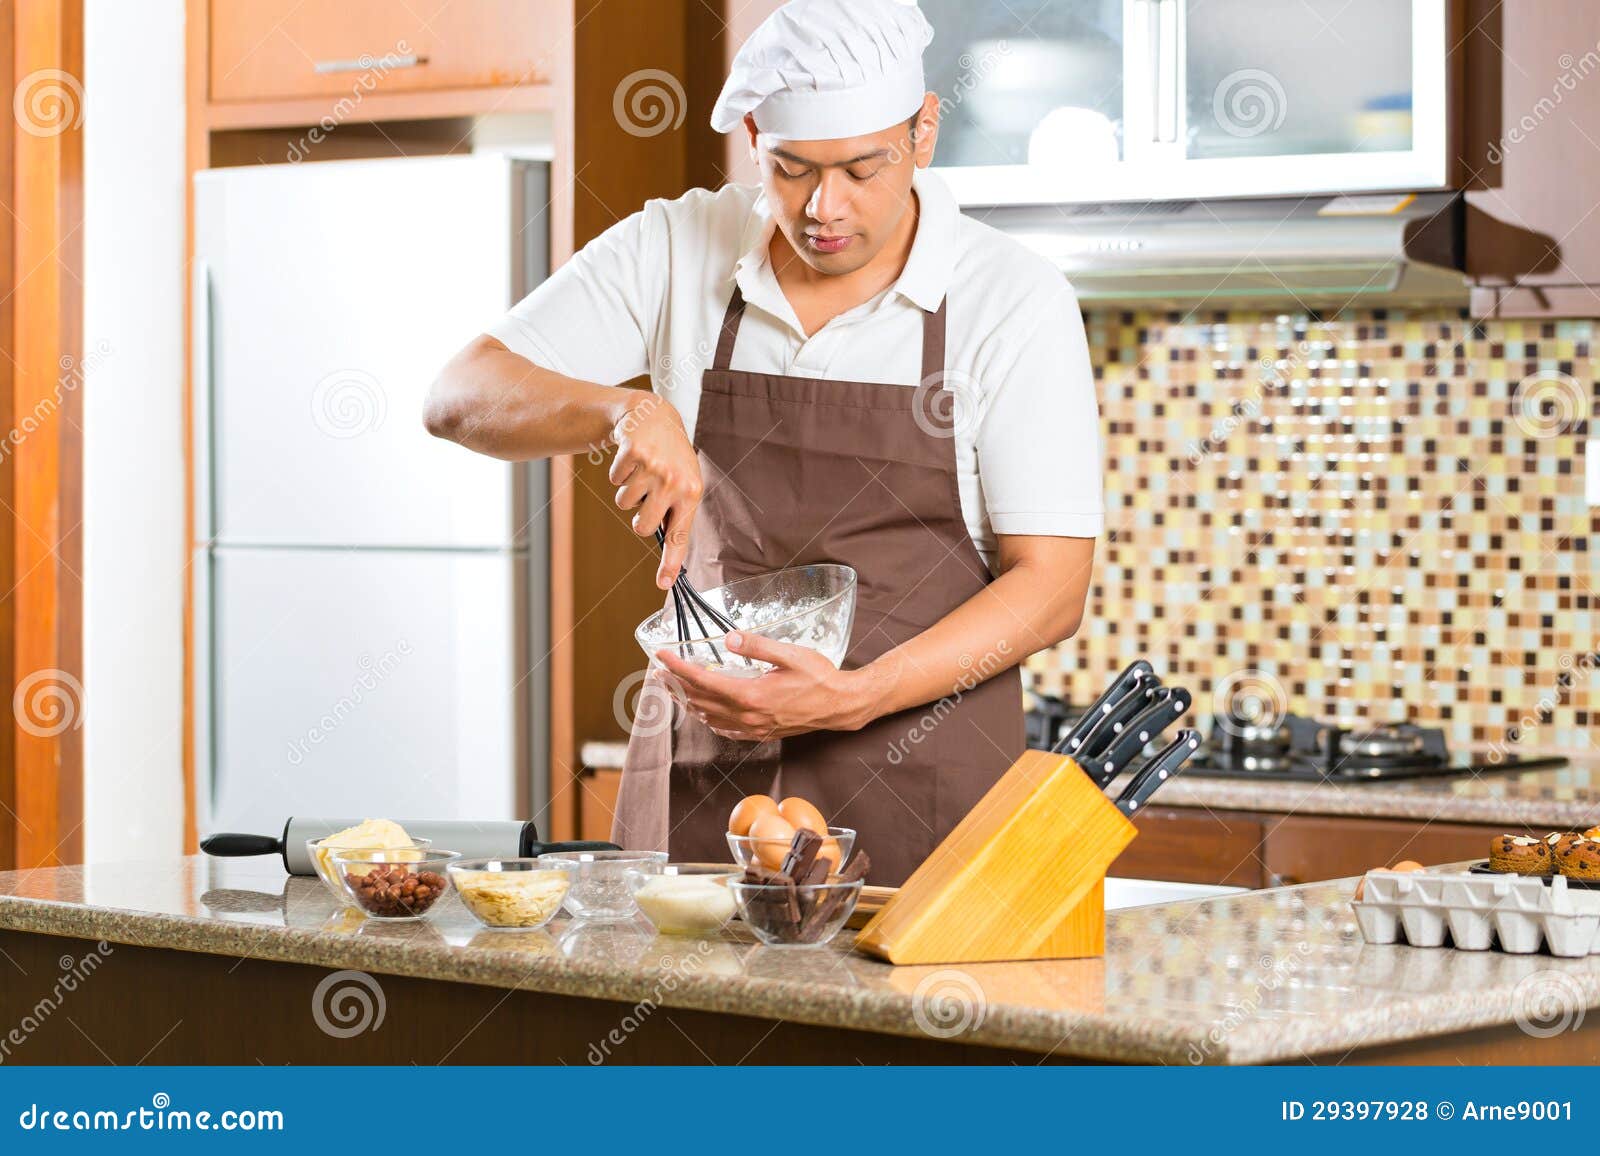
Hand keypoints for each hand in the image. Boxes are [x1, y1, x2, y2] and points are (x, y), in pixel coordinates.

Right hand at [609, 393, 701, 588]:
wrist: (655, 416)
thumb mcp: (684, 483)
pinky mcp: (633, 453)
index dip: (670, 564)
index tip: (663, 584)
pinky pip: (614, 481)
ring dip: (628, 491)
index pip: (680, 537)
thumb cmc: (672, 458)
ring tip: (642, 473)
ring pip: (624, 504)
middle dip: (638, 517)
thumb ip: (677, 515)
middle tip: (647, 498)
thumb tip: (670, 560)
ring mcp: (654, 467)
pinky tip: (632, 458)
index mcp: (692, 494)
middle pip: (642, 527)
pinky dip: (618, 473)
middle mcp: (675, 482)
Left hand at [655, 632, 887, 740]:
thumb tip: (728, 639)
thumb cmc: (819, 677)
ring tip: (673, 688)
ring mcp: (752, 728)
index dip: (677, 668)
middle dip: (674, 685)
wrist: (839, 706)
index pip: (701, 681)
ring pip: (708, 717)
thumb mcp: (790, 655)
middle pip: (698, 700)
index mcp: (750, 695)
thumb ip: (758, 646)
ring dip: (687, 702)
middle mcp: (746, 716)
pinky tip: (704, 710)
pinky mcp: (759, 733)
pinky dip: (707, 717)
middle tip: (658, 671)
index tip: (660, 656)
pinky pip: (723, 729)